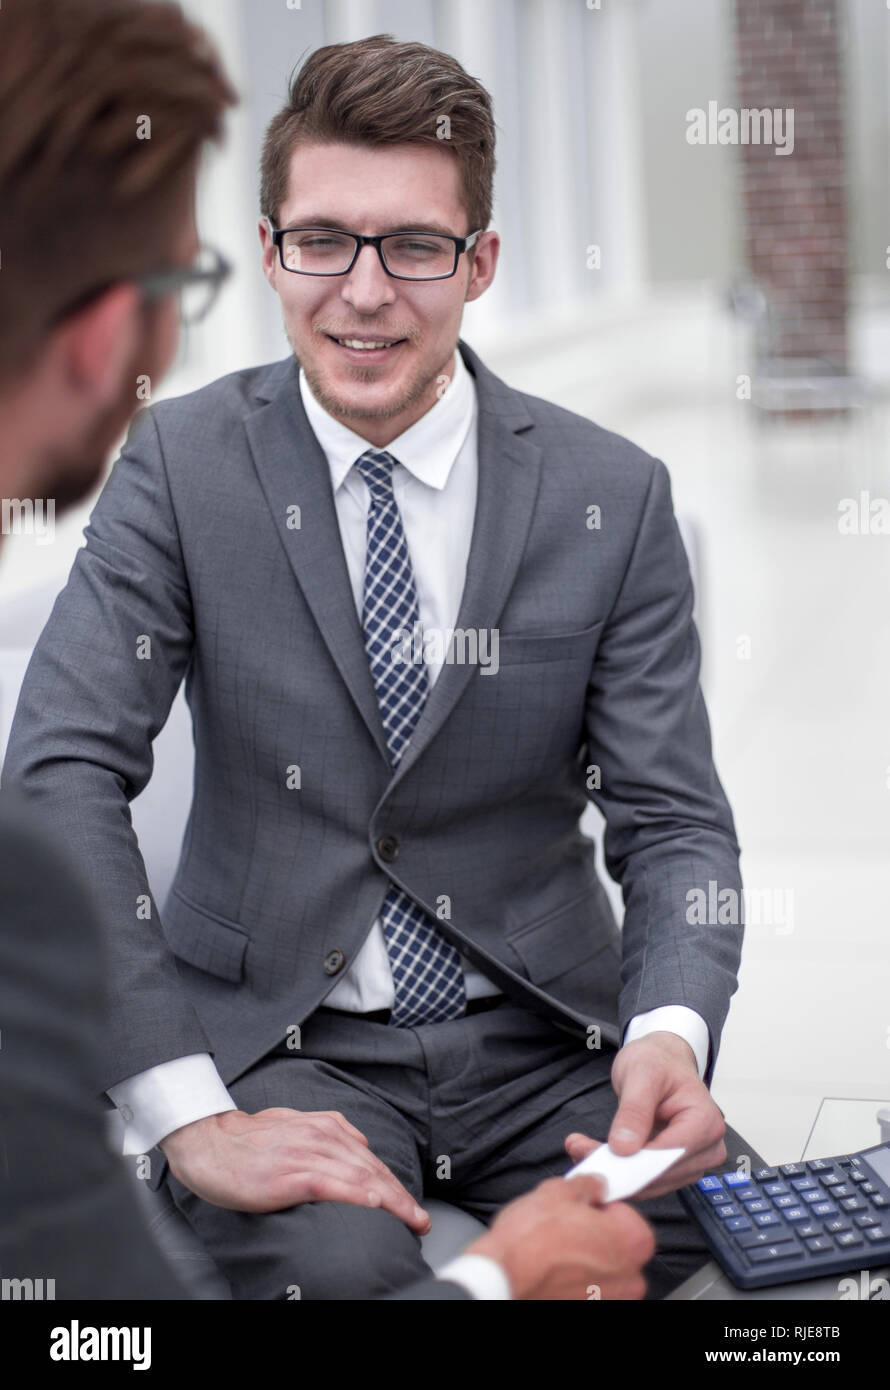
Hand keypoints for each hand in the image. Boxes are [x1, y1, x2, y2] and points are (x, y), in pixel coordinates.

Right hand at [159, 1108, 429, 1232]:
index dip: (393, 1183)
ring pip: (360, 1176)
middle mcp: (321, 1135)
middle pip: (372, 1169)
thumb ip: (323, 1133)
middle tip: (421, 1221)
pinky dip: (357, 1193)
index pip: (369, 1159)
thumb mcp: (292, 1125)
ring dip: (391, 1201)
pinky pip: (332, 1183)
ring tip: (412, 1221)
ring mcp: (307, 1153)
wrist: (208, 1142)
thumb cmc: (246, 1140)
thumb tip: (353, 1144)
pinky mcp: (290, 1174)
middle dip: (401, 1196)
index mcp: (324, 1126)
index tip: (411, 1206)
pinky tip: (375, 1205)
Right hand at [468, 1175, 654, 1299]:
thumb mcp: (560, 1190)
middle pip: (619, 1242)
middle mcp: (629, 1276)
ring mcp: (611, 1298)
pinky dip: (576, 1275)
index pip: (627, 1212)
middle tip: (568, 1222)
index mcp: (632, 1242)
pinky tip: (554, 1264)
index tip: (584, 1205)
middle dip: (596, 1231)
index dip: (601, 1205)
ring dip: (586, 1254)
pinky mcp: (587, 1307)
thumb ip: (589, 1184)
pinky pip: (589, 1286)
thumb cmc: (529, 1241)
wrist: (502, 1276)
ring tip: (556, 1244)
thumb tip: (595, 1185)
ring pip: (604, 1266)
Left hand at [564, 1031, 725, 1199]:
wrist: (662, 1059)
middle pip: (660, 1174)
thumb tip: (624, 1148)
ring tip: (580, 1148)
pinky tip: (595, 1153)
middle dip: (618, 1168)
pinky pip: (648, 1179)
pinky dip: (621, 1170)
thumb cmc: (657, 1061)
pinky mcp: (677, 1168)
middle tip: (577, 1149)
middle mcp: (707, 1147)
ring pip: (652, 1183)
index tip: (596, 1158)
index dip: (633, 1163)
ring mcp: (694, 1161)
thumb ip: (634, 1111)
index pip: (669, 1156)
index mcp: (705, 1122)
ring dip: (615, 1171)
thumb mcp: (641, 1073)